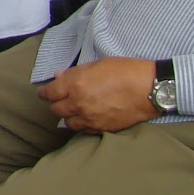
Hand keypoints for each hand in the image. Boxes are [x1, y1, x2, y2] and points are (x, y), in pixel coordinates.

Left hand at [37, 57, 158, 132]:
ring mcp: (90, 118)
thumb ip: (75, 73)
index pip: (49, 93)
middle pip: (56, 110)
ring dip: (68, 116)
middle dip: (55, 104)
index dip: (44, 93)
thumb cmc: (125, 71)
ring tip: (74, 110)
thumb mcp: (97, 64)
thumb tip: (58, 77)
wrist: (150, 89)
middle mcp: (78, 103)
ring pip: (68, 123)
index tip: (43, 93)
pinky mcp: (101, 128)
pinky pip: (83, 130)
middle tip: (59, 100)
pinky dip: (82, 124)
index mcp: (75, 84)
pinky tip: (86, 118)